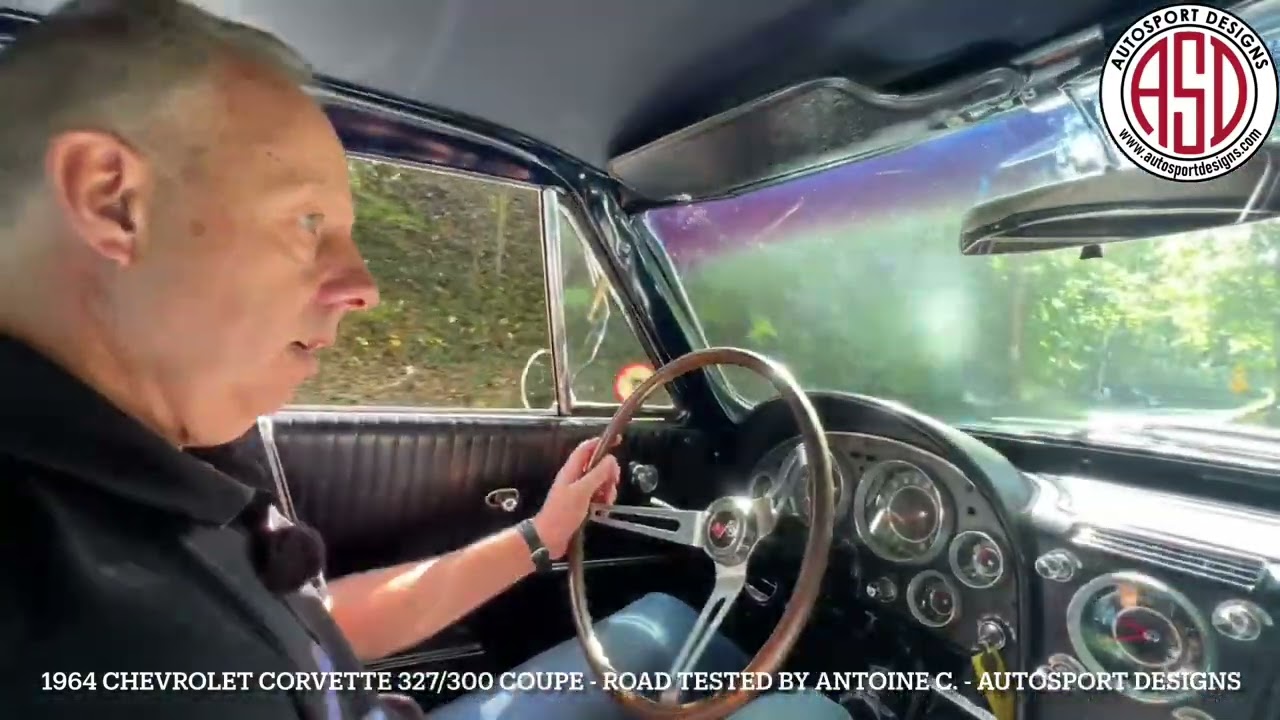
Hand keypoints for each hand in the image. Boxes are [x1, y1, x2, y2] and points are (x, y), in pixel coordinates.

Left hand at [533, 437, 620, 558]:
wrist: (549, 538)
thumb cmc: (562, 513)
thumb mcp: (582, 492)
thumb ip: (597, 474)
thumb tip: (611, 459)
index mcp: (571, 470)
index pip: (587, 448)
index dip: (601, 442)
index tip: (618, 441)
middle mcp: (575, 478)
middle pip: (597, 465)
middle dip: (609, 473)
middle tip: (612, 484)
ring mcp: (578, 491)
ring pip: (600, 482)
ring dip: (607, 489)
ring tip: (605, 502)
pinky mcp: (582, 504)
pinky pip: (598, 496)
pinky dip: (603, 500)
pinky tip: (602, 510)